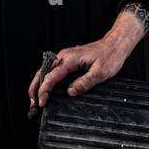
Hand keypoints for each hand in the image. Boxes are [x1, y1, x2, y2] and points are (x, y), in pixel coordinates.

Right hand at [27, 8, 147, 112]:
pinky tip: (46, 89)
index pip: (51, 76)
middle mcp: (64, 56)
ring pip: (45, 71)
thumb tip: (70, 92)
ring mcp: (65, 58)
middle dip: (34, 88)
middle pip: (42, 72)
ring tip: (35, 100)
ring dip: (38, 85)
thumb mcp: (101, 72)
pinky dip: (46, 80)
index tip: (42, 102)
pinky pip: (52, 70)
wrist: (115, 44)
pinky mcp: (68, 60)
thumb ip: (85, 82)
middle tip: (33, 104)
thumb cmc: (110, 56)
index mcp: (70, 59)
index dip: (44, 90)